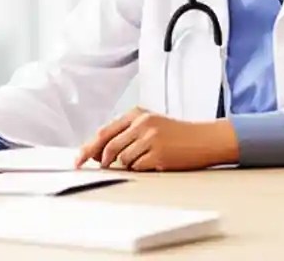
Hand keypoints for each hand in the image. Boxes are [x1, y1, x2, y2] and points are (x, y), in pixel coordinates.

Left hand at [75, 108, 238, 171]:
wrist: (204, 139)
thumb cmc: (178, 134)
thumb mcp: (151, 124)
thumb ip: (127, 133)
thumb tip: (101, 151)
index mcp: (138, 114)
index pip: (104, 132)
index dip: (88, 148)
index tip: (79, 159)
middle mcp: (142, 124)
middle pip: (108, 147)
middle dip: (101, 160)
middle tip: (100, 166)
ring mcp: (150, 139)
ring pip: (122, 160)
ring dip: (127, 165)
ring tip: (144, 160)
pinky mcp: (158, 154)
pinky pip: (137, 168)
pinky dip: (140, 169)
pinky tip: (153, 163)